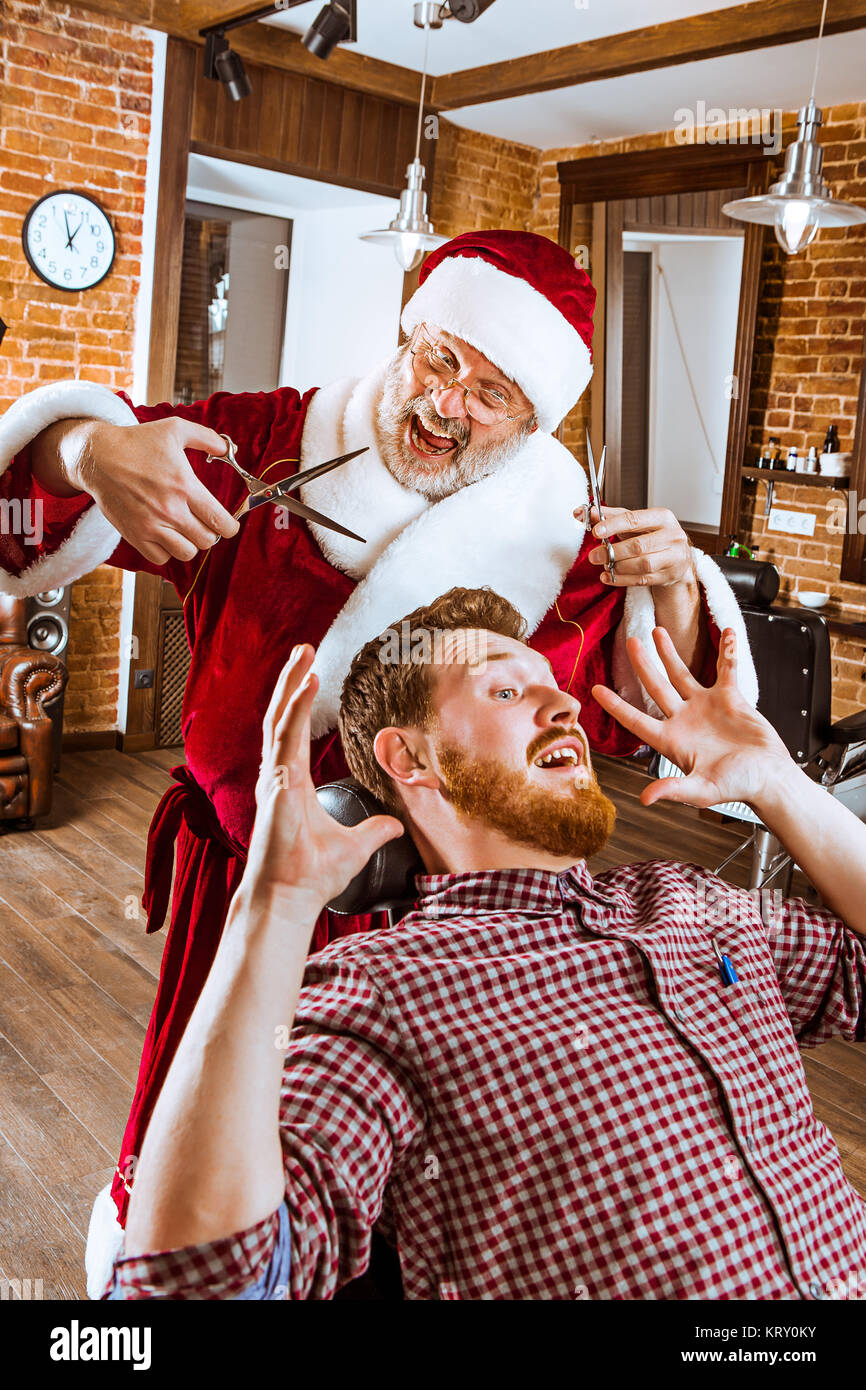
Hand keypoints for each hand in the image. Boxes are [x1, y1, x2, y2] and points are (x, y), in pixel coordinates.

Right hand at [68, 417, 240, 564]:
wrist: (98, 457)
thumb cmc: (137, 442)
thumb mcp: (175, 430)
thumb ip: (207, 438)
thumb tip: (227, 449)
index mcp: (184, 486)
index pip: (220, 522)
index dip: (230, 526)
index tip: (228, 523)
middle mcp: (170, 510)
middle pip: (207, 540)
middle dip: (210, 532)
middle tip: (203, 522)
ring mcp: (151, 525)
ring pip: (187, 553)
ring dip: (190, 543)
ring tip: (184, 529)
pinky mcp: (135, 535)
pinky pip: (161, 558)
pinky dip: (167, 550)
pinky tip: (165, 535)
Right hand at [244, 644, 403, 908]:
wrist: (289, 898)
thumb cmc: (311, 875)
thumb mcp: (355, 846)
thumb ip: (374, 830)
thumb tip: (396, 825)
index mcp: (291, 784)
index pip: (292, 732)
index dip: (298, 702)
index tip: (310, 674)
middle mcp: (278, 776)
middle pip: (281, 718)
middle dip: (291, 681)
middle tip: (304, 649)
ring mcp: (273, 779)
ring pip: (280, 720)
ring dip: (291, 685)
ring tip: (303, 656)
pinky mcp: (276, 786)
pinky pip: (285, 739)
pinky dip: (294, 710)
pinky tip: (305, 686)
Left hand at [578, 503, 695, 588]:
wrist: (677, 558)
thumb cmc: (653, 536)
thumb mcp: (635, 523)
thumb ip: (611, 516)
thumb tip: (586, 511)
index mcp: (662, 517)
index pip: (634, 519)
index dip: (613, 525)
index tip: (596, 532)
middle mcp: (672, 536)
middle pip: (638, 545)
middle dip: (612, 552)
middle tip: (594, 556)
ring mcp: (674, 557)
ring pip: (642, 564)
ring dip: (619, 567)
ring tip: (605, 565)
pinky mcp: (670, 575)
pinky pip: (642, 580)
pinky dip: (622, 580)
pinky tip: (609, 577)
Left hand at [592, 626, 789, 809]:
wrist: (768, 778)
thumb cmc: (737, 786)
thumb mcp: (702, 790)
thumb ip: (673, 789)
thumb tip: (645, 799)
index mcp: (671, 740)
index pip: (636, 720)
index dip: (616, 705)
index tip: (595, 690)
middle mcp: (684, 720)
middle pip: (656, 687)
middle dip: (643, 664)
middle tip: (630, 641)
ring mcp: (705, 706)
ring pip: (682, 674)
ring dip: (670, 653)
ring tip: (658, 631)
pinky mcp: (730, 698)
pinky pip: (726, 669)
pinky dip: (727, 651)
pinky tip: (728, 633)